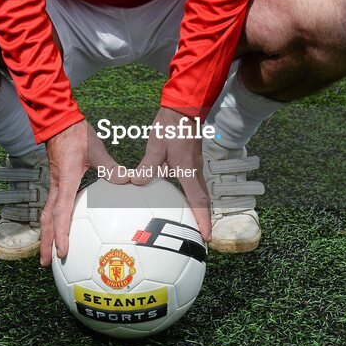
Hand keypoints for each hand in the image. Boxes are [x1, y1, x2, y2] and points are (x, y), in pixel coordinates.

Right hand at [39, 119, 127, 266]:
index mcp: (65, 181)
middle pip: (48, 220)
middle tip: (46, 263)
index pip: (61, 214)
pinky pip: (52, 205)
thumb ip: (110, 166)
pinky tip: (61, 226)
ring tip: (49, 251)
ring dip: (47, 233)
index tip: (62, 253)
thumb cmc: (76, 134)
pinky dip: (53, 221)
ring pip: (47, 214)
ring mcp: (55, 184)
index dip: (61, 235)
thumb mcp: (96, 149)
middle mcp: (57, 187)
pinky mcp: (57, 181)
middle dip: (46, 242)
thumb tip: (126, 181)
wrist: (59, 121)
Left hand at [131, 106, 211, 241]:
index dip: (203, 220)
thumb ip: (148, 166)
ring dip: (198, 208)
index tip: (207, 237)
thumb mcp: (156, 145)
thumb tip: (137, 182)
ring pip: (199, 192)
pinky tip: (178, 199)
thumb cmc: (172, 125)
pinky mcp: (192, 161)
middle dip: (203, 219)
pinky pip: (194, 183)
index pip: (199, 200)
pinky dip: (191, 196)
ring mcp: (195, 166)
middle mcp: (196, 171)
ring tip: (191, 223)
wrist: (184, 108)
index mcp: (188, 170)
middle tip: (201, 237)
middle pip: (203, 200)